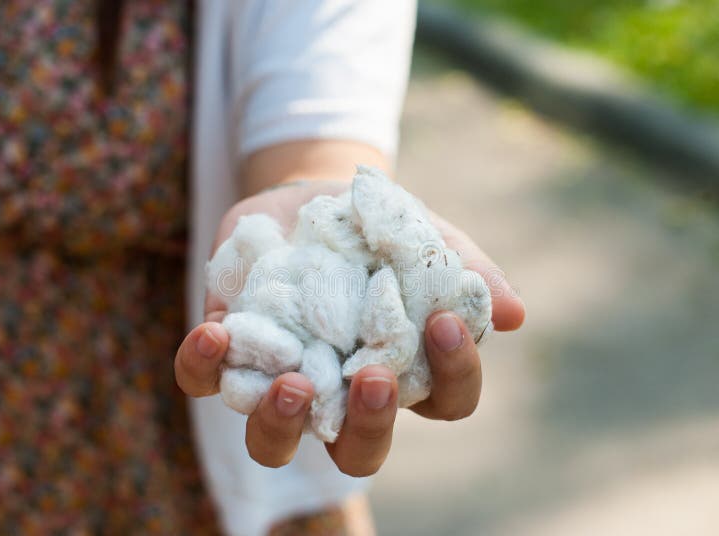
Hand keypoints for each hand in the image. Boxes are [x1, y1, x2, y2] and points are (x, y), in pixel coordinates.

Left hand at [174, 180, 524, 475]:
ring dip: (281, 424)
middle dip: (367, 427)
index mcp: (406, 370)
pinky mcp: (229, 352)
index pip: (445, 402)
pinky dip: (204, 366)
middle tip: (370, 379)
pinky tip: (214, 331)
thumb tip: (515, 314)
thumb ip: (466, 273)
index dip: (452, 375)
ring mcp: (283, 377)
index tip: (440, 321)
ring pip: (275, 443)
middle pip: (359, 451)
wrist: (313, 196)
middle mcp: (343, 393)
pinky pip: (207, 382)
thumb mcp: (428, 239)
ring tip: (290, 382)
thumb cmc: (381, 230)